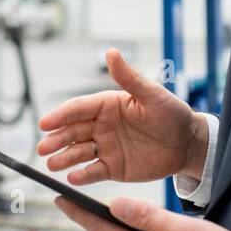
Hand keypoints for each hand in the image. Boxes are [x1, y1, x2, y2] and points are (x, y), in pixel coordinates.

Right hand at [38, 49, 207, 185]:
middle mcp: (101, 126)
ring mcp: (105, 147)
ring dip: (64, 158)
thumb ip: (129, 77)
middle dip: (56, 139)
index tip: (45, 123)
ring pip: (78, 152)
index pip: (78, 109)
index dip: (61, 115)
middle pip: (72, 132)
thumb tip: (111, 52)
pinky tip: (71, 178)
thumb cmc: (172, 114)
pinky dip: (82, 175)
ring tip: (51, 165)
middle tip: (43, 148)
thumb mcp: (152, 95)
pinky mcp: (112, 167)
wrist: (187, 144)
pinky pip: (93, 172)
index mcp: (107, 105)